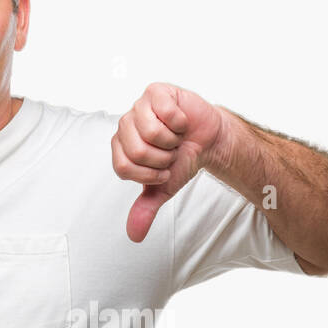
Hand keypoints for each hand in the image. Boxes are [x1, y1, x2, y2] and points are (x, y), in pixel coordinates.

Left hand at [111, 82, 225, 241]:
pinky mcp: (156, 92)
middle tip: (170, 153)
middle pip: (136, 150)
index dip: (148, 174)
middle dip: (162, 158)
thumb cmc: (181, 160)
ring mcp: (139, 106)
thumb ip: (146, 209)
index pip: (124, 167)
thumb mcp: (163, 188)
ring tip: (176, 138)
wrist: (207, 140)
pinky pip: (166, 112)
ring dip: (172, 140)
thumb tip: (134, 236)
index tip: (161, 170)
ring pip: (151, 131)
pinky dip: (180, 122)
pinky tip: (180, 122)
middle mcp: (124, 125)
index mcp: (120, 147)